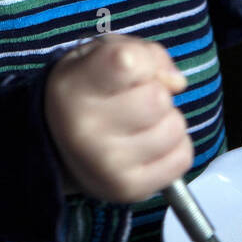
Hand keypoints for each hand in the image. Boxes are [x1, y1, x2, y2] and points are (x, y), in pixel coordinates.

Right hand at [44, 34, 191, 202]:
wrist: (58, 146)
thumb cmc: (89, 90)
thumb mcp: (103, 54)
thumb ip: (144, 53)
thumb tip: (176, 83)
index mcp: (75, 87)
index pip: (130, 61)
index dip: (143, 61)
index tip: (128, 70)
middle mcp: (85, 129)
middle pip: (158, 98)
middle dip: (156, 93)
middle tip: (134, 100)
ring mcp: (107, 164)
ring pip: (175, 128)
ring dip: (166, 121)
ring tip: (140, 123)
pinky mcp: (129, 189)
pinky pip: (182, 158)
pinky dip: (174, 148)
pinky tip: (149, 144)